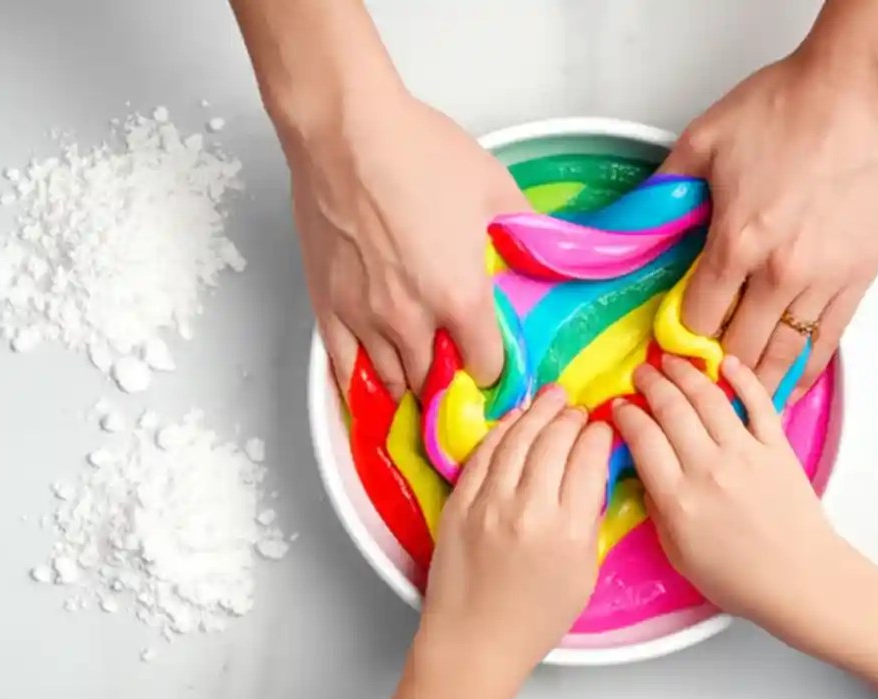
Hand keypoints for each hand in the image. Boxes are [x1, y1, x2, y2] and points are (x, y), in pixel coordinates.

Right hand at [284, 90, 528, 398]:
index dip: (496, 371)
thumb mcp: (494, 188)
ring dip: (413, 387)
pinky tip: (378, 390)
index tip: (498, 364)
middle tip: (462, 376)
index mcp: (458, 298)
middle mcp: (410, 321)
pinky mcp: (327, 307)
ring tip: (425, 380)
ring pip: (394, 383)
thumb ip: (525, 229)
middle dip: (454, 385)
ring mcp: (363, 318)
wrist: (346, 130)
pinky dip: (365, 387)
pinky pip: (345, 371)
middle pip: (437, 385)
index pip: (486, 367)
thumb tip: (549, 247)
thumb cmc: (418, 153)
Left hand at [392, 387, 610, 698]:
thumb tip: (590, 473)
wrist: (474, 642)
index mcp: (568, 530)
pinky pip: (484, 453)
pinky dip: (503, 430)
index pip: (589, 459)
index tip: (602, 428)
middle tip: (577, 407)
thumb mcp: (584, 572)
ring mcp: (488, 502)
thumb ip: (588, 519)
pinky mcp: (459, 502)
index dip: (598, 435)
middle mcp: (529, 509)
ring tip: (551, 398)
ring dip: (537, 412)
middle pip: (554, 440)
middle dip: (570, 417)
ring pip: (518, 438)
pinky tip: (517, 419)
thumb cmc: (535, 618)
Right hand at [612, 354, 845, 641]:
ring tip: (670, 360)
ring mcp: (745, 452)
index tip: (618, 406)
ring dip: (685, 372)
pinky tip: (726, 362)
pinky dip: (742, 377)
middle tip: (640, 372)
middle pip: (671, 409)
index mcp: (678, 499)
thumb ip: (656, 510)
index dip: (626, 415)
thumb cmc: (737, 579)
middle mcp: (708, 467)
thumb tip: (643, 472)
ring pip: (708, 397)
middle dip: (650, 383)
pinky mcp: (777, 447)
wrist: (802, 582)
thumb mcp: (678, 555)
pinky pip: (757, 402)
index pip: (642, 439)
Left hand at [660, 43, 877, 396]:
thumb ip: (665, 187)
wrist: (857, 92)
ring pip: (783, 354)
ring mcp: (824, 278)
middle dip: (712, 372)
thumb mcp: (703, 141)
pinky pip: (828, 341)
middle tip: (695, 384)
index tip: (667, 351)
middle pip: (737, 350)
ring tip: (735, 404)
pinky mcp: (859, 276)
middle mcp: (780, 272)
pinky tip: (788, 386)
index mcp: (737, 243)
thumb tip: (634, 217)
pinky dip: (804, 369)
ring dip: (755, 384)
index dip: (678, 340)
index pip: (698, 319)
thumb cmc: (786, 109)